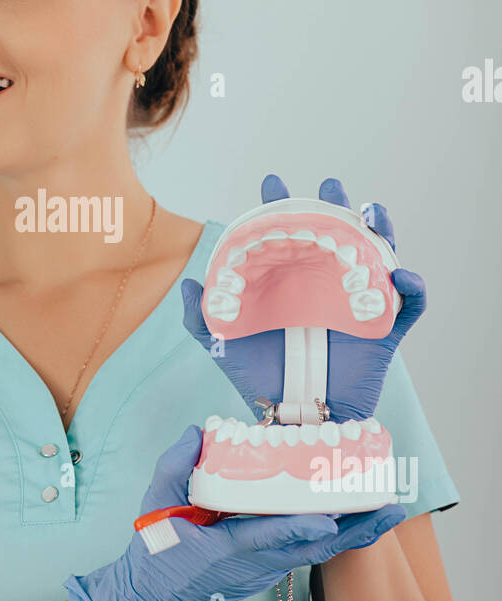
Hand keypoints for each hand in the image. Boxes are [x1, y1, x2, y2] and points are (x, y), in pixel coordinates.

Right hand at [62, 426, 404, 600]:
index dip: (296, 529)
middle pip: (312, 549)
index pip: (263, 538)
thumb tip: (200, 432)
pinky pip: (310, 553)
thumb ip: (174, 467)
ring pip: (318, 553)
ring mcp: (265, 572)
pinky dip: (337, 537)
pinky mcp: (270, 571)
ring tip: (389, 509)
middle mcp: (253, 565)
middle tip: (390, 508)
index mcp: (222, 550)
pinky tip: (358, 517)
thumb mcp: (154, 508)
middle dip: (354, 530)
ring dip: (355, 533)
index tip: (328, 520)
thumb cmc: (153, 555)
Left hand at [181, 175, 426, 421]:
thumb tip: (188, 283)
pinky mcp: (386, 330)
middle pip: (340, 233)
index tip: (272, 181)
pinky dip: (413, 285)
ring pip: (380, 256)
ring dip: (381, 229)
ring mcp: (360, 303)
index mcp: (292, 279)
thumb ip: (201, 315)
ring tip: (370, 213)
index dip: (282, 205)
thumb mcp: (224, 345)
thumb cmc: (261, 379)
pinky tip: (400, 274)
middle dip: (336, 203)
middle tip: (329, 185)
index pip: (290, 233)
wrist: (295, 419)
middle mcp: (327, 284)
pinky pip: (410, 304)